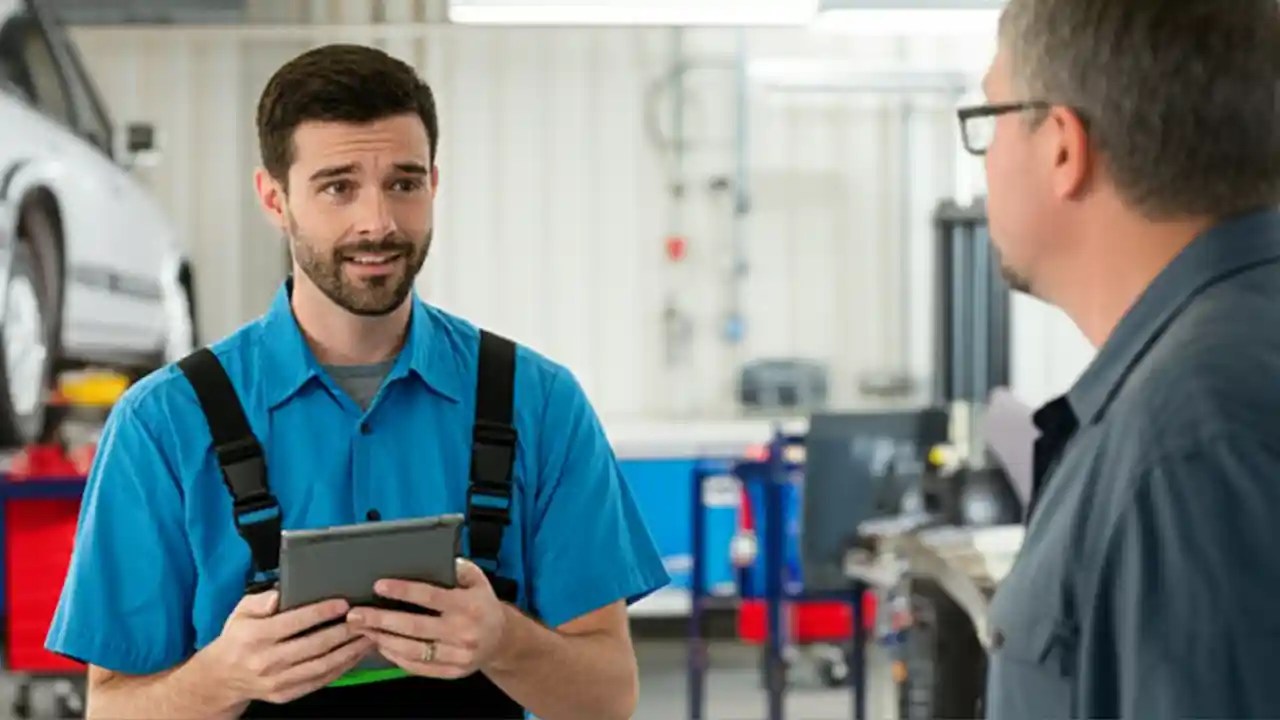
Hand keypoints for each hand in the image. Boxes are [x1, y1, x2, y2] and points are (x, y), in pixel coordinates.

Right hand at [202, 590, 375, 705]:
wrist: (222, 678)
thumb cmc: (237, 640)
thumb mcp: (240, 612)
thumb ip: (260, 600)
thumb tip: (279, 595)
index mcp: (255, 637)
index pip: (294, 622)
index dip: (321, 612)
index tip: (342, 603)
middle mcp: (267, 661)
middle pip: (313, 645)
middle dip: (343, 631)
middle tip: (364, 619)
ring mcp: (278, 681)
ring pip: (321, 666)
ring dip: (349, 651)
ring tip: (367, 636)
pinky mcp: (286, 694)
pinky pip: (320, 681)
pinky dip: (341, 668)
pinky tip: (355, 655)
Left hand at [347, 559, 507, 679]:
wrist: (501, 640)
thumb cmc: (482, 605)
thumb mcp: (477, 580)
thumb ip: (458, 567)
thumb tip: (436, 557)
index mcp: (468, 606)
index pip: (430, 597)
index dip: (403, 591)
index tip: (379, 586)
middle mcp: (462, 632)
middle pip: (414, 627)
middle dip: (380, 620)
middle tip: (356, 614)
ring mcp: (457, 655)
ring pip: (412, 650)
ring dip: (383, 640)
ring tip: (363, 629)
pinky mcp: (451, 672)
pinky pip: (418, 667)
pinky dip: (396, 658)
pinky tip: (382, 645)